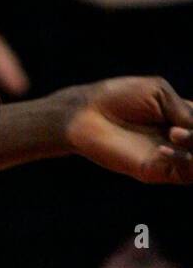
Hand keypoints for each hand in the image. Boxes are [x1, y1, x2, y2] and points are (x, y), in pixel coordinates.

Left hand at [63, 77, 192, 184]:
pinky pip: (186, 173)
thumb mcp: (159, 93)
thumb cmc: (118, 96)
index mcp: (183, 118)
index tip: (191, 112)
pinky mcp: (158, 171)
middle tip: (180, 128)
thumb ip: (186, 112)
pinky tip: (164, 147)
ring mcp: (172, 157)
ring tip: (174, 133)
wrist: (85, 112)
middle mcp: (182, 140)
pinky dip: (183, 160)